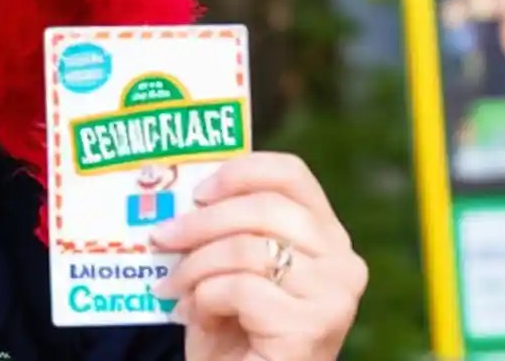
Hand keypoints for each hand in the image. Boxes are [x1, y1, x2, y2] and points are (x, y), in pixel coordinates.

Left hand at [150, 152, 366, 360]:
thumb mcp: (233, 268)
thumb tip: (182, 189)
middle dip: (201, 221)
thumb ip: (226, 228)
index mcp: (327, 236)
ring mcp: (333, 296)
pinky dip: (206, 299)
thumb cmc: (236, 331)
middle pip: (263, 208)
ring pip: (247, 248)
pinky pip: (241, 289)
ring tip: (173, 287)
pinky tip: (196, 316)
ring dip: (195, 267)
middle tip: (162, 238)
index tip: (197, 190)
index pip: (291, 174)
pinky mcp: (312, 327)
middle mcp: (342, 261)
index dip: (240, 172)